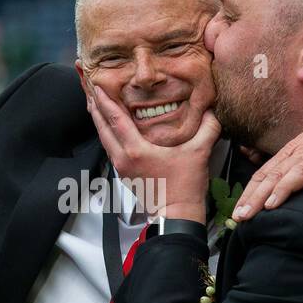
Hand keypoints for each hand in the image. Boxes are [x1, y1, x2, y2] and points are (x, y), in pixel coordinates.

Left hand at [86, 85, 219, 223]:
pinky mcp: (125, 174)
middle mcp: (123, 158)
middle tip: (90, 90)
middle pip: (102, 128)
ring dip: (99, 121)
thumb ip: (207, 128)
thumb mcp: (198, 153)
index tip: (98, 85)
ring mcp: (122, 168)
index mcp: (136, 150)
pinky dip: (108, 134)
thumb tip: (211, 110)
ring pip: (104, 139)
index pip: (115, 119)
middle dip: (95, 107)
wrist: (176, 216)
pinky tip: (112, 128)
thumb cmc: (184, 188)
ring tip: (96, 104)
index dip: (105, 100)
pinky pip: (111, 148)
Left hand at [232, 81, 302, 218]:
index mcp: (297, 148)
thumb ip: (296, 162)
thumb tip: (275, 184)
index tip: (237, 212)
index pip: (267, 172)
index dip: (250, 193)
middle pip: (278, 174)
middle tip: (242, 216)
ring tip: (270, 206)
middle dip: (258, 196)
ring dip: (285, 188)